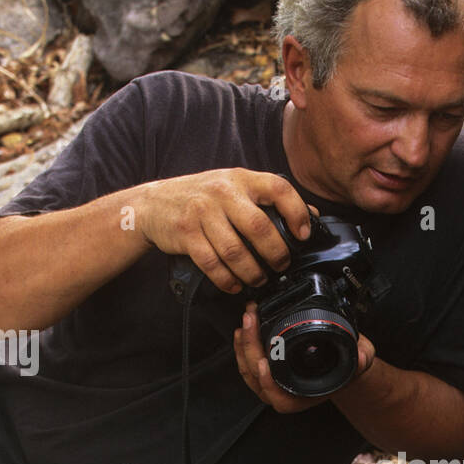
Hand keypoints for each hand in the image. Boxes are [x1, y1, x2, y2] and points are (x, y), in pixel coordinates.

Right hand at [134, 168, 311, 293]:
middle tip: (281, 265)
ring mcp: (202, 212)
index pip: (278, 188)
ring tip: (259, 279)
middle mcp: (222, 192)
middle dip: (276, 253)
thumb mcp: (235, 187)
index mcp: (241, 179)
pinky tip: (235, 284)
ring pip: (236, 251)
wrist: (153, 203)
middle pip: (259, 227)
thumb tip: (310, 214)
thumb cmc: (201, 197)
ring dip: (252, 272)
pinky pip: (212, 263)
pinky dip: (227, 279)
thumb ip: (268, 198)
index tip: (303, 234)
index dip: (297, 212)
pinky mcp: (186, 233)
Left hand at [234, 302, 375, 412]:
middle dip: (249, 348)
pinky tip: (245, 328)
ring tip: (246, 321)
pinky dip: (243, 346)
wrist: (342, 364)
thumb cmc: (347, 365)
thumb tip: (361, 355)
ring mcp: (274, 383)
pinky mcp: (267, 371)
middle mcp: (286, 392)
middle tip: (250, 322)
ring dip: (242, 346)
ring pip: (248, 371)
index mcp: (305, 396)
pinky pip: (248, 364)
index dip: (268, 383)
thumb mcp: (360, 359)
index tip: (264, 363)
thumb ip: (361, 357)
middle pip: (257, 377)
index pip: (280, 398)